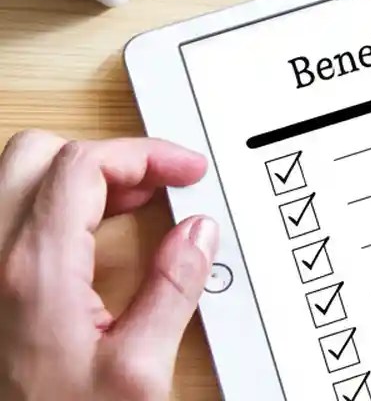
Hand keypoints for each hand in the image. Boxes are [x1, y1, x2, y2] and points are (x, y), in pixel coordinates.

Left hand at [0, 131, 216, 400]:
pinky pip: (12, 215)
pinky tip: (95, 234)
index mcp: (35, 270)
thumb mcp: (138, 371)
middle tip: (159, 183)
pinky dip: (57, 205)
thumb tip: (196, 233)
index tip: (185, 173)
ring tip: (133, 203)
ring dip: (79, 177)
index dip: (145, 155)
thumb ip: (172, 290)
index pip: (84, 164)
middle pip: (39, 155)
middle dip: (108, 156)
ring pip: (17, 178)